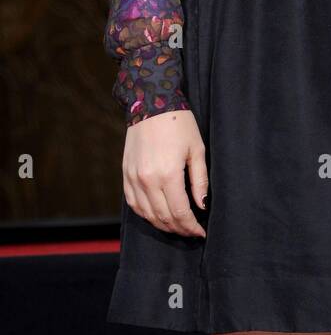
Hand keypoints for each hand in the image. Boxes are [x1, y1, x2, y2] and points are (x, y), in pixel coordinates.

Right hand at [122, 109, 208, 237]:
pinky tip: (157, 216)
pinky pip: (133, 204)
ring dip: (162, 225)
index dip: (191, 227)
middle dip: (179, 229)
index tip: (201, 232)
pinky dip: (146, 214)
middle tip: (191, 232)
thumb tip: (202, 205)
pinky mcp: (125, 174)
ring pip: (147, 214)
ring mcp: (133, 178)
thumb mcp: (197, 149)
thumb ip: (200, 181)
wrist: (150, 102)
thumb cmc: (179, 123)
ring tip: (177, 227)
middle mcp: (147, 180)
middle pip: (163, 217)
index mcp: (168, 174)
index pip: (180, 212)